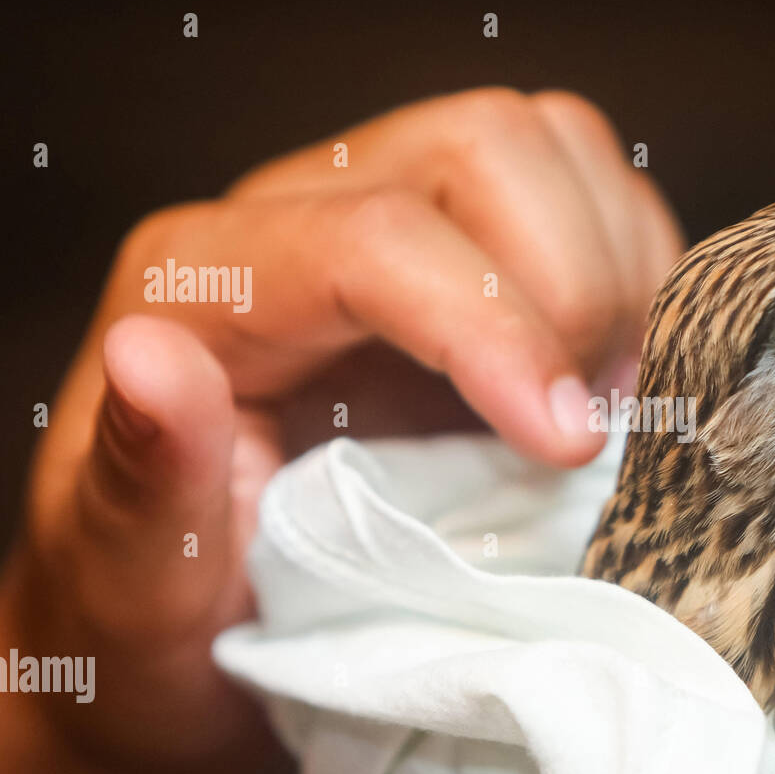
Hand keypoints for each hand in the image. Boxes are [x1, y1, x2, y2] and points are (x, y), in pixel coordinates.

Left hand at [0, 88, 682, 773]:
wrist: (201, 626)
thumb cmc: (169, 613)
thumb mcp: (136, 584)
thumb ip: (140, 478)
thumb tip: (151, 359)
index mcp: (208, 285)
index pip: (376, 240)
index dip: (495, 329)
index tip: (565, 446)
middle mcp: (305, 220)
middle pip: (483, 147)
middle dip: (572, 284)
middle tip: (582, 428)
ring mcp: (397, 223)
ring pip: (551, 149)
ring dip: (616, 273)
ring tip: (604, 403)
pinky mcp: (469, 258)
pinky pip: (591, 201)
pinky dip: (638, 279)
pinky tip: (613, 379)